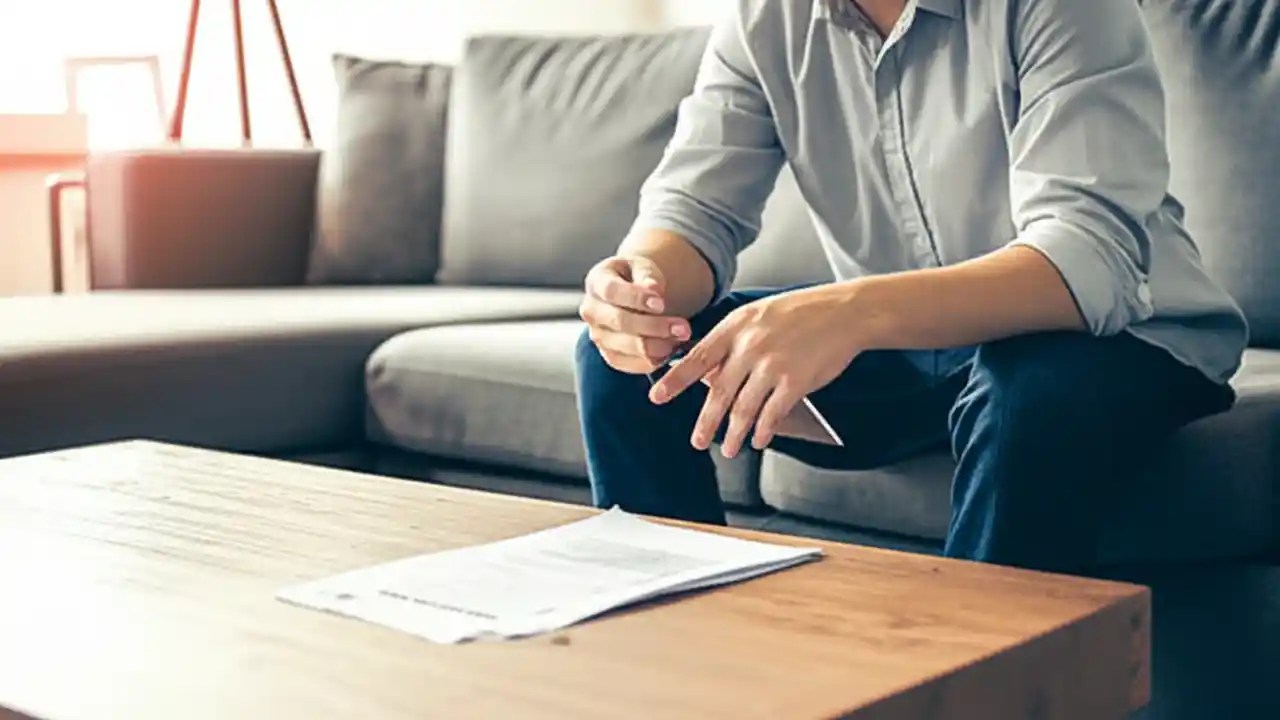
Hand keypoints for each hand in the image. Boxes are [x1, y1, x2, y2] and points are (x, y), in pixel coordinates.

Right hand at [580, 255, 692, 374]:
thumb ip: (647, 275)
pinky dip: (655, 359)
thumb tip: (653, 289)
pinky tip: (673, 348)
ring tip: (682, 336)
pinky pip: (632, 364)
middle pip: (619, 322)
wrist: (633, 295)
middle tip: (683, 327)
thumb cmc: (637, 278)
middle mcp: (592, 311)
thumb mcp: (642, 267)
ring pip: (627, 346)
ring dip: (659, 345)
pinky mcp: (610, 356)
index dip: (636, 298)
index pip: (611, 291)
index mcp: (596, 282)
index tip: (661, 303)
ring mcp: (598, 336)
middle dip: (654, 326)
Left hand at [650, 285, 861, 456]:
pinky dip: (763, 431)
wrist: (843, 312)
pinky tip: (758, 440)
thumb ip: (732, 343)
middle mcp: (750, 346)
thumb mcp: (757, 316)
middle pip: (719, 392)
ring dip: (735, 434)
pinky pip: (772, 414)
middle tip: (697, 441)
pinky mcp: (796, 381)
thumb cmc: (800, 313)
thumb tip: (710, 374)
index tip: (656, 397)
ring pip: (744, 409)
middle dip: (706, 422)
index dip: (675, 380)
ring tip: (729, 449)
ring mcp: (773, 365)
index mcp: (736, 327)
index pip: (697, 358)